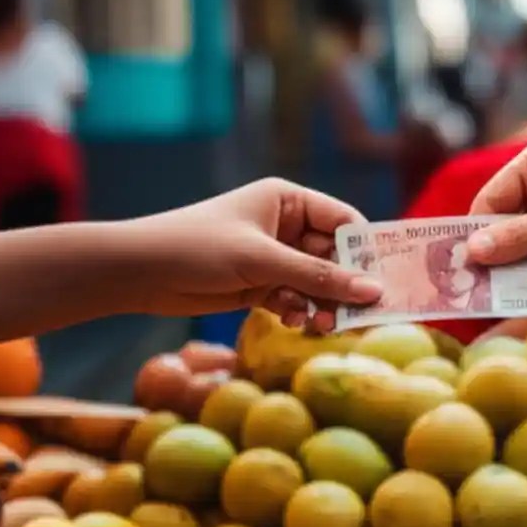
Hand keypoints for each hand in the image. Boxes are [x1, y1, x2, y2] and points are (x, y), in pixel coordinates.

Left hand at [126, 178, 381, 330]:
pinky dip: (300, 310)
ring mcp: (274, 256)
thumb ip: (319, 277)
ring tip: (321, 325)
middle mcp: (287, 225)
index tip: (386, 282)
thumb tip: (374, 290)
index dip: (366, 251)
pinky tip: (293, 321)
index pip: (345, 223)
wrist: (140, 272)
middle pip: (336, 257)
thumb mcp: (263, 260)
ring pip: (318, 282)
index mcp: (289, 201)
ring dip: (323, 304)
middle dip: (345, 286)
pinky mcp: (260, 284)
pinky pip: (297, 297)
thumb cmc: (198, 248)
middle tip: (358, 315)